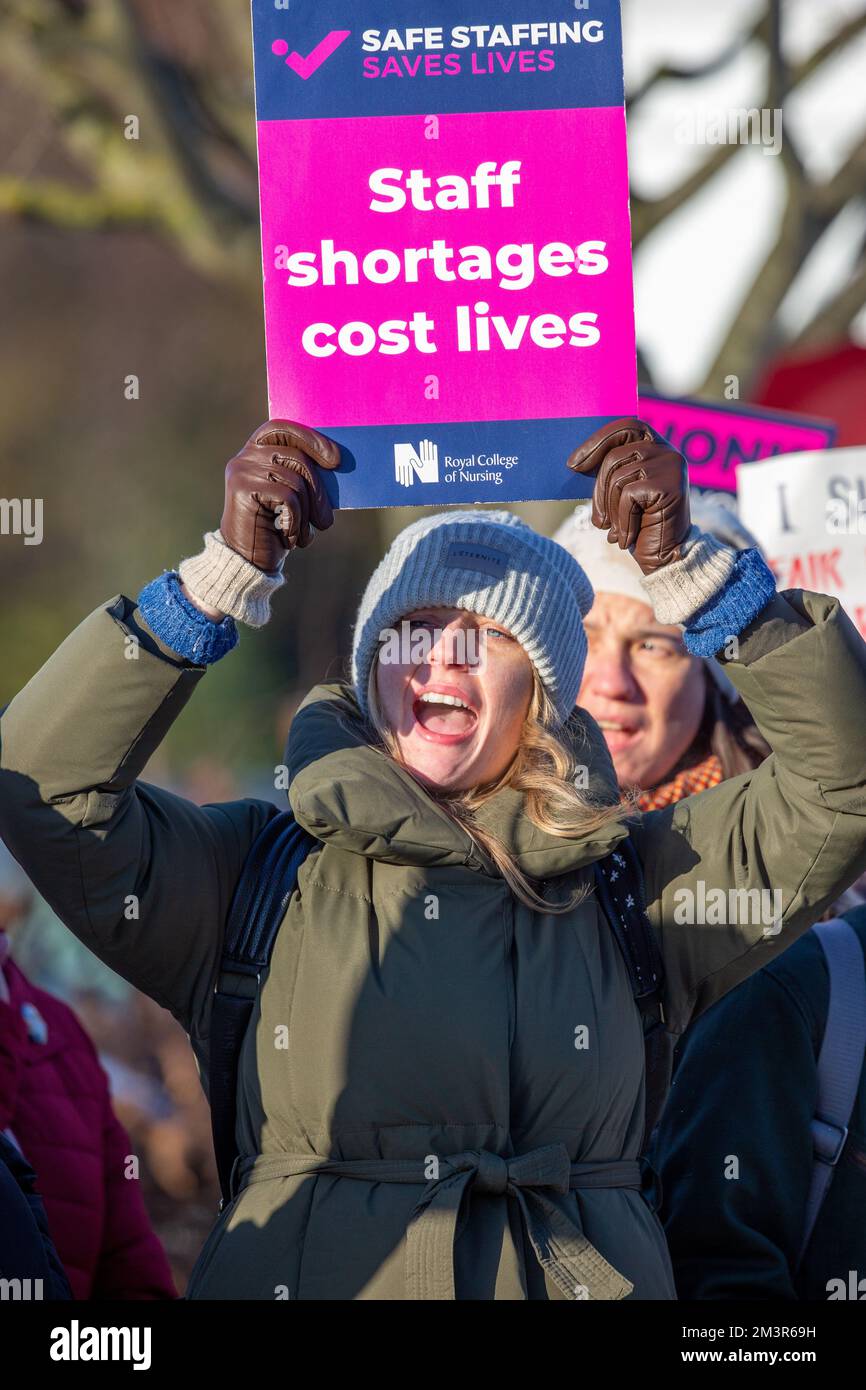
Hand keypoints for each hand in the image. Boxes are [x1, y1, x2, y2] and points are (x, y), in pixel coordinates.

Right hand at [220, 420, 340, 569]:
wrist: (248, 562)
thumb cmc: (275, 527)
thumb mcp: (293, 496)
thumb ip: (303, 475)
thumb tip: (337, 461)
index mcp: (256, 451)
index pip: (282, 428)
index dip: (311, 439)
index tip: (336, 460)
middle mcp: (245, 457)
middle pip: (296, 457)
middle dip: (318, 490)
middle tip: (326, 520)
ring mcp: (242, 472)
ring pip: (295, 480)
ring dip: (307, 512)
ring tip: (304, 533)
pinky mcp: (243, 490)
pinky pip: (287, 498)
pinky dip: (295, 521)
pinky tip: (289, 537)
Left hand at [565, 417, 690, 574]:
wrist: (666, 558)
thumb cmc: (640, 526)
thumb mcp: (622, 493)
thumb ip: (612, 472)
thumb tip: (577, 461)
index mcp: (657, 447)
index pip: (625, 427)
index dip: (597, 441)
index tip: (573, 464)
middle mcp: (668, 452)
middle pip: (615, 454)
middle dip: (597, 488)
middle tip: (596, 519)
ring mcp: (671, 467)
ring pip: (618, 477)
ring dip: (609, 510)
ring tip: (614, 531)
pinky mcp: (670, 485)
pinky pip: (627, 496)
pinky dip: (622, 520)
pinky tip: (626, 537)